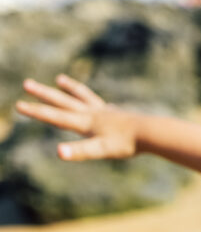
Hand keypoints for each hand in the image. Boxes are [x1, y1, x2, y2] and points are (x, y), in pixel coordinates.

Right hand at [16, 74, 138, 160]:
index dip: (36, 111)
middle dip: (44, 94)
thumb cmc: (126, 143)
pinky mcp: (117, 114)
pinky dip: (94, 100)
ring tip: (60, 79)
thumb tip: (59, 152)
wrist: (151, 132)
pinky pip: (101, 104)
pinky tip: (99, 104)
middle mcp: (93, 113)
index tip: (17, 104)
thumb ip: (78, 151)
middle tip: (27, 83)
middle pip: (64, 101)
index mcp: (85, 122)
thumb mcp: (99, 150)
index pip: (55, 116)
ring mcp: (105, 112)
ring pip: (83, 97)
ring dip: (70, 89)